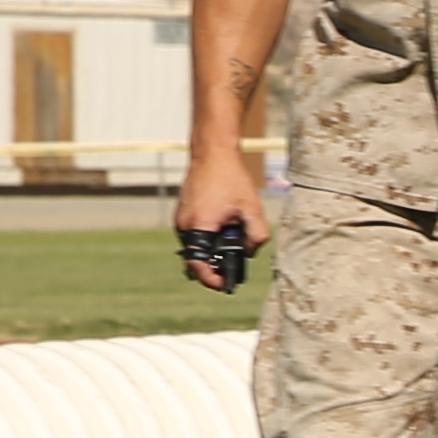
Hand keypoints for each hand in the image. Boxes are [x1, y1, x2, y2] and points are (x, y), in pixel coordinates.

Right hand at [174, 155, 266, 291]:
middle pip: (197, 259)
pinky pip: (195, 235)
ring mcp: (181, 219)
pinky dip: (208, 237)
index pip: (198, 266)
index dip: (212, 280)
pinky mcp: (183, 213)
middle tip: (234, 264)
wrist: (213, 153)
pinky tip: (224, 226)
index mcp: (199, 226)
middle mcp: (184, 225)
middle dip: (215, 264)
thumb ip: (257, 236)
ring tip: (232, 237)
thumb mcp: (252, 208)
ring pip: (196, 247)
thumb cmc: (231, 178)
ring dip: (212, 248)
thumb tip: (250, 253)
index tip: (225, 284)